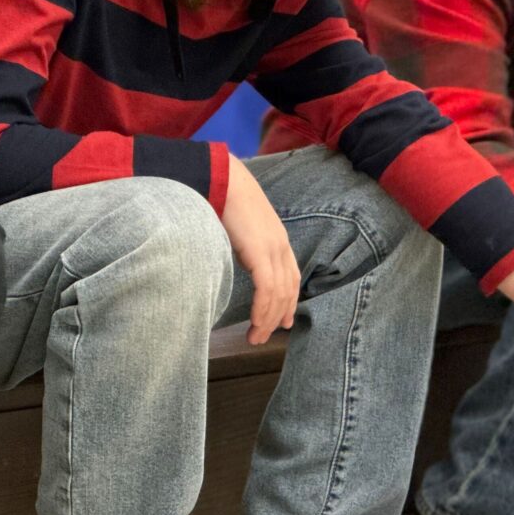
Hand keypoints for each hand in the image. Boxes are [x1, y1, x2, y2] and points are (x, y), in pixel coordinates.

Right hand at [220, 155, 299, 344]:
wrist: (223, 177)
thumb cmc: (223, 199)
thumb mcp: (239, 228)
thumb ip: (243, 245)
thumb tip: (234, 259)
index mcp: (277, 239)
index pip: (290, 278)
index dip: (288, 302)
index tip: (283, 321)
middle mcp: (280, 245)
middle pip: (288, 290)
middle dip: (277, 317)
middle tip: (263, 337)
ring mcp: (273, 248)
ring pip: (279, 294)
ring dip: (268, 319)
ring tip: (255, 337)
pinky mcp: (260, 251)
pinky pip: (268, 288)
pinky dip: (264, 309)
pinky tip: (256, 322)